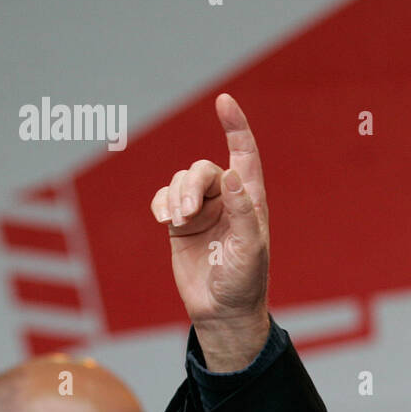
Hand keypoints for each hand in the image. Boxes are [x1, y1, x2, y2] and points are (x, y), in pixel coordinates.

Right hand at [150, 93, 270, 370]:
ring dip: (174, 197)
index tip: (224, 101)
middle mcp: (227, 199)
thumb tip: (233, 175)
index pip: (244, 153)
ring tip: (176, 223)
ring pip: (180, 182)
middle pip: (202, 169)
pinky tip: (164, 220)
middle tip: (185, 215)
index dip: (235, 126)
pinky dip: (160, 203)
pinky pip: (163, 199)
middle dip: (190, 185)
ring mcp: (202, 210)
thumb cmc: (244, 282)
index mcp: (250, 199)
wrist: (222, 311)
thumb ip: (243, 212)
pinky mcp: (180, 224)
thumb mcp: (250, 249)